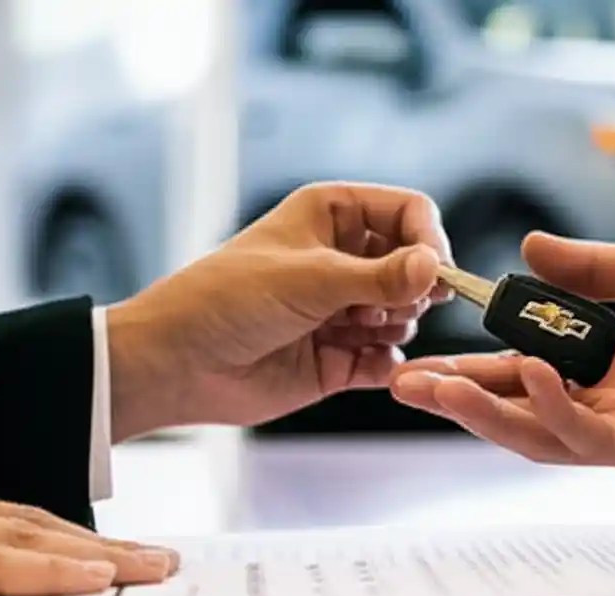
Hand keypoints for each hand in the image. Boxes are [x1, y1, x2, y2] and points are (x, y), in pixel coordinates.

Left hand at [106, 182, 452, 439]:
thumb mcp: (309, 278)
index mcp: (332, 215)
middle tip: (387, 306)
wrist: (178, 364)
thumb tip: (436, 268)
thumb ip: (380, 276)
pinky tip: (365, 363)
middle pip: (416, 267)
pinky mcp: (340, 357)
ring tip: (357, 330)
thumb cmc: (224, 299)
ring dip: (395, 326)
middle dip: (412, 290)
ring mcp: (343, 309)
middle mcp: (342, 259)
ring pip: (407, 315)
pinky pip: (388, 359)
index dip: (429, 240)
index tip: (437, 274)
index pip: (409, 212)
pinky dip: (386, 364)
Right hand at [391, 232, 614, 473]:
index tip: (420, 353)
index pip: (523, 365)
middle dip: (458, 399)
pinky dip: (557, 412)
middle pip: (518, 408)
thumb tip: (525, 252)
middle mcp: (613, 399)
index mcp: (611, 355)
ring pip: (542, 434)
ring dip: (487, 413)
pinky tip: (531, 377)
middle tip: (402, 383)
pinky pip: (594, 439)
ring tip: (435, 388)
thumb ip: (595, 270)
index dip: (471, 364)